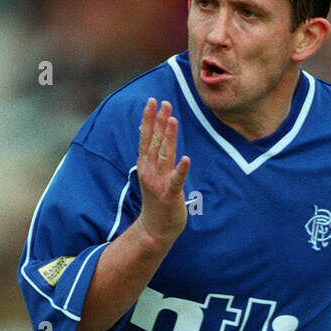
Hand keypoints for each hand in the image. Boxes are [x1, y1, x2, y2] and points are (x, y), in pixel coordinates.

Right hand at [135, 98, 190, 249]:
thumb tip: (145, 129)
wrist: (154, 229)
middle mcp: (149, 170)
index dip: (149, 118)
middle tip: (165, 102)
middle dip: (160, 121)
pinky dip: (181, 170)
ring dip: (168, 137)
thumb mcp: (149, 173)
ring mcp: (159, 182)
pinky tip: (186, 158)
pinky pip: (176, 180)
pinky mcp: (170, 194)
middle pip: (155, 141)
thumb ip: (149, 152)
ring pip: (164, 155)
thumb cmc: (156, 200)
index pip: (146, 136)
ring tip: (172, 120)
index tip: (153, 101)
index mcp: (145, 164)